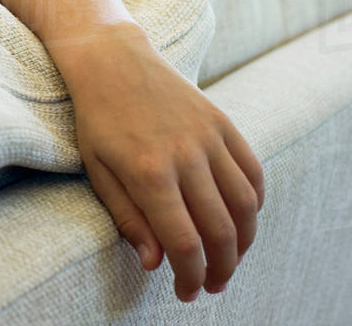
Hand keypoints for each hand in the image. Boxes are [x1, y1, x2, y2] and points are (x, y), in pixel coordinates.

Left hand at [64, 24, 263, 302]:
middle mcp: (186, 156)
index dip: (190, 277)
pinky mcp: (223, 122)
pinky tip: (240, 219)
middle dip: (221, 269)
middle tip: (211, 285)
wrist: (112, 60)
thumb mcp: (98, 172)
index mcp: (149, 173)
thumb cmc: (97, 119)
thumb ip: (128, 219)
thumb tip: (156, 263)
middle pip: (222, 231)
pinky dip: (254, 204)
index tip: (185, 292)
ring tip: (228, 259)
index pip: (185, 244)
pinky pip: (252, 172)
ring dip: (243, 242)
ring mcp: (209, 137)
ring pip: (246, 206)